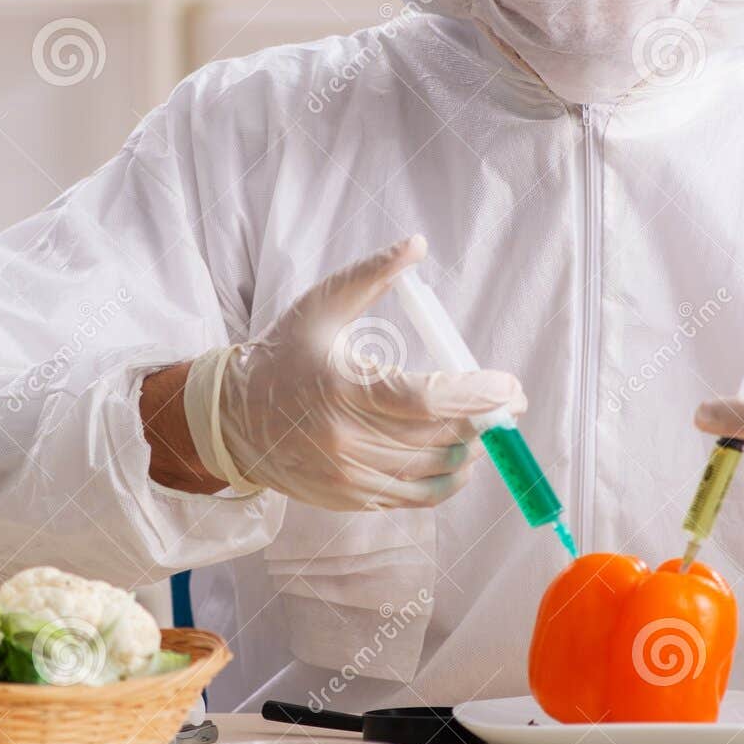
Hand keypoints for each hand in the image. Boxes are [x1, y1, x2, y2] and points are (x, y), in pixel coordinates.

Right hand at [187, 236, 523, 509]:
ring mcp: (348, 476)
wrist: (233, 418)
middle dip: (487, 420)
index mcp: (343, 389)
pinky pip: (417, 496)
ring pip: (433, 469)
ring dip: (472, 448)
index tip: (509, 385)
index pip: (427, 400)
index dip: (477, 395)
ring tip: (487, 424)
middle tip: (509, 401)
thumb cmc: (284, 353)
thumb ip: (372, 274)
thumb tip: (417, 244)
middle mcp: (345, 440)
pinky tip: (462, 455)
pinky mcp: (351, 499)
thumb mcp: (322, 305)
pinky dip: (449, 478)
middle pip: (439, 437)